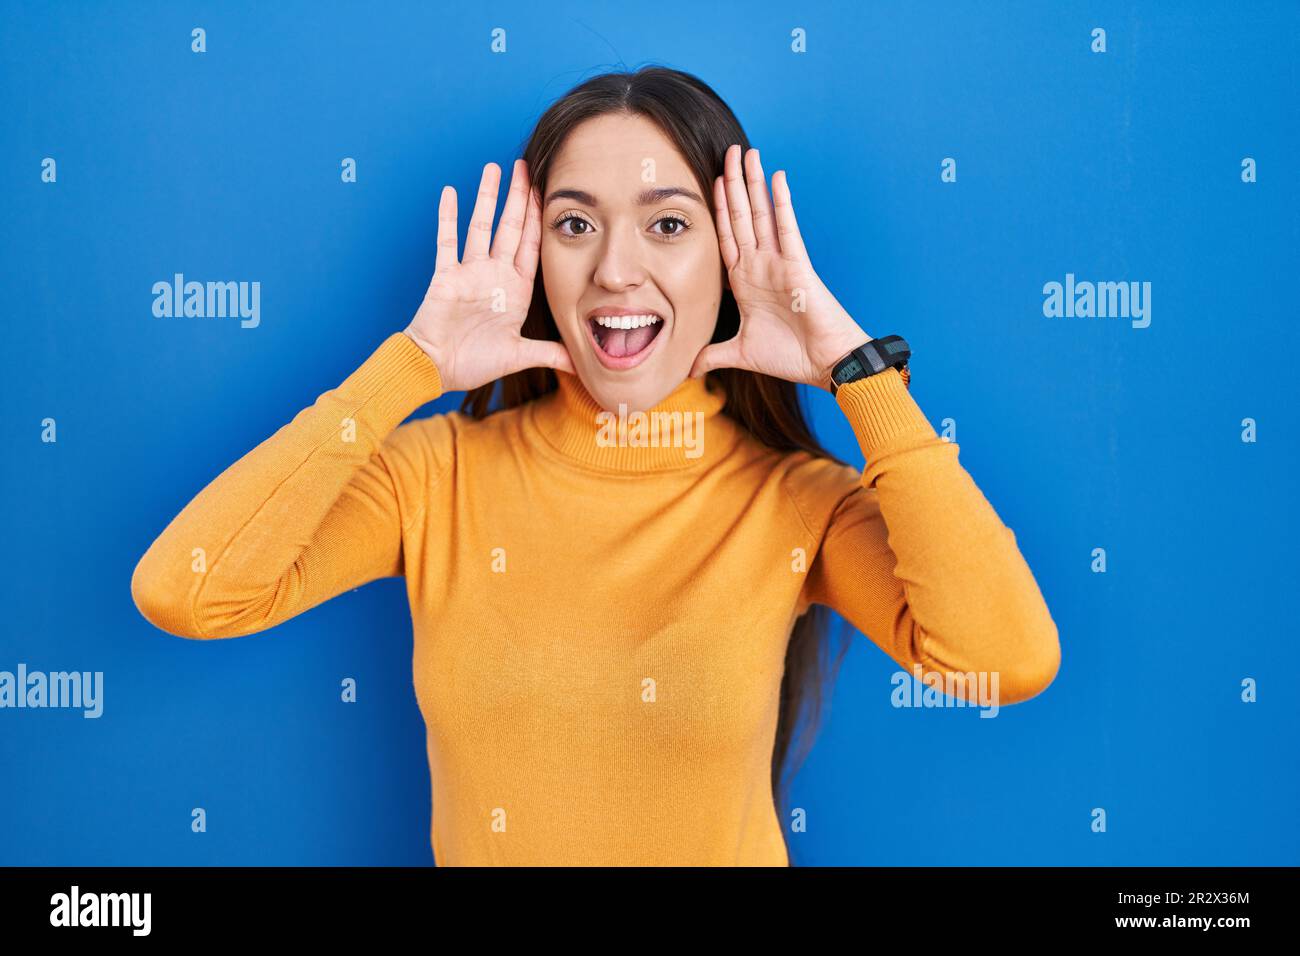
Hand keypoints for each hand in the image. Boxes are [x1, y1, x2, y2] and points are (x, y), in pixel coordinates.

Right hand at [404, 159, 573, 392]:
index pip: (532, 246)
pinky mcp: (446, 276)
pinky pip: (447, 242)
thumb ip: (549, 354)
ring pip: (480, 226)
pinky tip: (451, 192)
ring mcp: (469, 273)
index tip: (547, 192)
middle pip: (510, 227)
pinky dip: (448, 217)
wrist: (437, 369)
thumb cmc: (474, 363)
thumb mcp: (519, 355)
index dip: (540, 220)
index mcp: (515, 289)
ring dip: (487, 197)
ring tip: (494, 168)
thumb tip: (581, 365)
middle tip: (525, 166)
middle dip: (519, 197)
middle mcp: (494, 275)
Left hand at [689, 145, 871, 390]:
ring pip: (761, 214)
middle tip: (728, 152)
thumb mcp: (740, 353)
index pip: (726, 236)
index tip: (709, 182)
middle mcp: (760, 265)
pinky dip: (781, 202)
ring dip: (753, 183)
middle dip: (732, 184)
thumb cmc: (790, 356)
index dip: (717, 209)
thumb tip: (689, 368)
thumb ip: (713, 354)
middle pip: (741, 216)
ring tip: (747, 152)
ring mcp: (779, 262)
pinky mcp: (798, 265)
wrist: (823, 364)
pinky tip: (776, 176)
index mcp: (745, 281)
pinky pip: (786, 228)